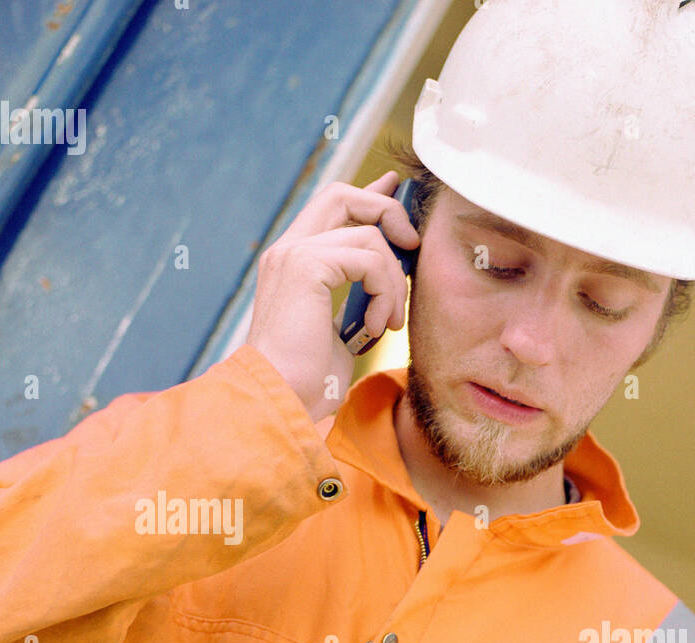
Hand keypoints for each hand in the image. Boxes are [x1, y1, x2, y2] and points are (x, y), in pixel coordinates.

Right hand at [245, 170, 419, 421]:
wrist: (282, 398)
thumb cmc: (310, 378)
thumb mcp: (340, 328)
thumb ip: (356, 295)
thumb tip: (387, 277)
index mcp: (292, 261)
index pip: (332, 206)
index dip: (369, 195)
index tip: (397, 191)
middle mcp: (288, 249)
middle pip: (344, 195)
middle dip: (388, 212)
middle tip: (412, 247)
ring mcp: (293, 254)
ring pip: (368, 235)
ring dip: (393, 281)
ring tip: (389, 322)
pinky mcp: (306, 267)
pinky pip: (368, 260)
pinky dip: (385, 292)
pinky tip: (378, 326)